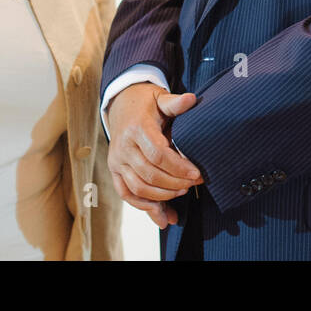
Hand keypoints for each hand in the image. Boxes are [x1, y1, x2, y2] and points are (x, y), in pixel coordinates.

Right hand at [106, 82, 202, 228]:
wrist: (122, 103)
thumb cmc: (146, 103)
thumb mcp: (160, 98)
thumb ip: (175, 103)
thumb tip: (192, 99)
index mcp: (137, 128)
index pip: (158, 154)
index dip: (178, 168)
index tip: (197, 174)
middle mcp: (123, 146)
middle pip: (150, 174)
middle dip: (175, 184)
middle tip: (193, 184)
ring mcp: (116, 160)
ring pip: (138, 188)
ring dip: (162, 196)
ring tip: (182, 192)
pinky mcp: (114, 170)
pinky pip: (126, 193)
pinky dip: (143, 205)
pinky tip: (161, 211)